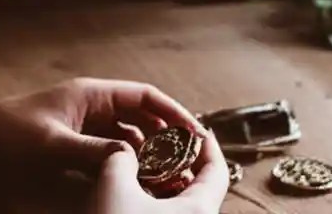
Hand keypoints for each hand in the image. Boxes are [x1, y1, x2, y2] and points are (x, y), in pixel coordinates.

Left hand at [0, 77, 210, 177]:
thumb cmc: (4, 135)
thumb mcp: (51, 144)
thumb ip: (93, 152)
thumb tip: (132, 159)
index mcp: (90, 94)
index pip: (145, 96)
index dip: (173, 112)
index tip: (196, 133)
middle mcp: (90, 107)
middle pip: (141, 118)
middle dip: (166, 138)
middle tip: (187, 162)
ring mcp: (82, 127)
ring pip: (128, 138)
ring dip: (147, 155)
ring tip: (167, 177)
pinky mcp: (72, 146)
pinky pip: (110, 153)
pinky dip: (126, 165)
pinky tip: (135, 183)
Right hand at [89, 133, 229, 213]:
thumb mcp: (113, 188)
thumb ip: (119, 160)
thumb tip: (122, 153)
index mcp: (200, 211)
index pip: (218, 170)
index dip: (207, 145)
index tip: (194, 127)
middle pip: (201, 188)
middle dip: (181, 163)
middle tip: (161, 144)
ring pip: (183, 207)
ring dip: (165, 185)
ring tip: (142, 167)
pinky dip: (156, 205)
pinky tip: (132, 197)